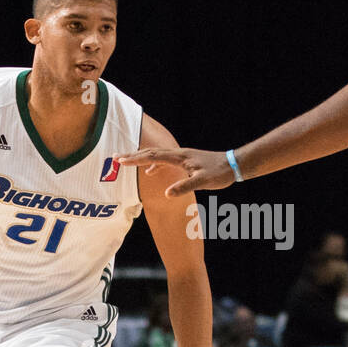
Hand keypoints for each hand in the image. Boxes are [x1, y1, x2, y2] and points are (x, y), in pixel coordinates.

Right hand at [117, 147, 233, 197]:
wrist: (232, 165)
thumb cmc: (219, 173)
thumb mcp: (202, 181)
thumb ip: (185, 187)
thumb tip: (167, 194)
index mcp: (179, 157)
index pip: (152, 157)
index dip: (135, 159)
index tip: (119, 161)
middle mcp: (178, 154)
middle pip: (150, 153)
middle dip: (132, 156)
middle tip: (115, 158)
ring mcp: (181, 157)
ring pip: (156, 156)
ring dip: (140, 158)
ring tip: (127, 161)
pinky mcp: (185, 161)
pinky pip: (164, 161)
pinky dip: (153, 164)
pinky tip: (150, 172)